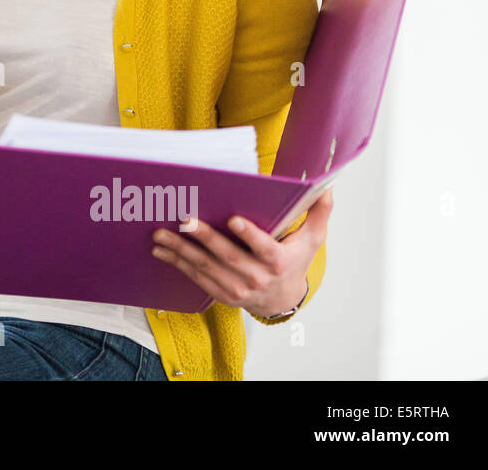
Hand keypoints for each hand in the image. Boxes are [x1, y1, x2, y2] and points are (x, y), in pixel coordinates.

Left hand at [149, 189, 332, 317]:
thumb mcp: (312, 239)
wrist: (282, 300)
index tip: (233, 219)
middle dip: (204, 237)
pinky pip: (196, 277)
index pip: (263, 247)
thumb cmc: (294, 261)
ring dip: (181, 249)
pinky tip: (161, 250)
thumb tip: (326, 187)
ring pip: (206, 266)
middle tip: (184, 219)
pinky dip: (177, 263)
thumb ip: (318, 213)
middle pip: (227, 255)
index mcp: (277, 260)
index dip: (249, 234)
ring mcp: (237, 288)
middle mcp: (256, 277)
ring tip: (161, 233)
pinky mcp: (221, 294)